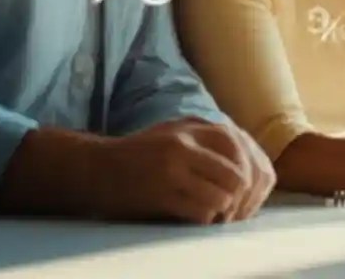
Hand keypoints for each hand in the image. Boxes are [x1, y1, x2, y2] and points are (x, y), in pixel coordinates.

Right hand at [91, 120, 259, 223]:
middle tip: (233, 209)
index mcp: (194, 126)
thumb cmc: (141, 154)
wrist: (95, 167)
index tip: (244, 190)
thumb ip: (209, 140)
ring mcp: (173, 167)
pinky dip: (206, 219)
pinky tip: (197, 217)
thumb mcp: (177, 132)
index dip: (249, 172)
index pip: (240, 146)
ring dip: (223, 211)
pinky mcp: (161, 192)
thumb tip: (249, 162)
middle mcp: (186, 143)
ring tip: (215, 213)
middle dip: (240, 198)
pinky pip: (202, 211)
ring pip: (224, 196)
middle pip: (238, 175)